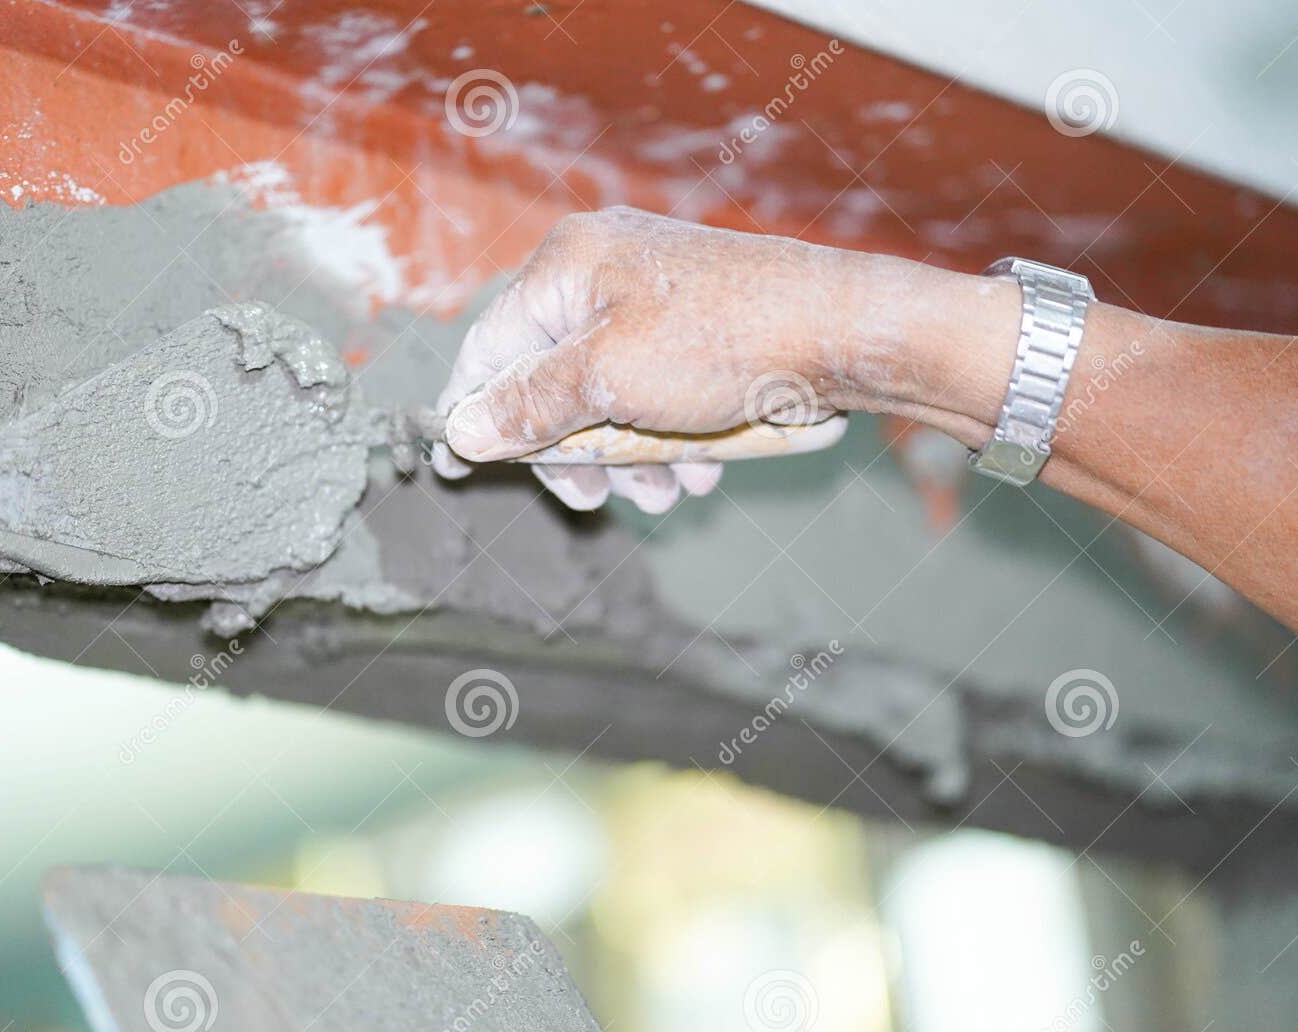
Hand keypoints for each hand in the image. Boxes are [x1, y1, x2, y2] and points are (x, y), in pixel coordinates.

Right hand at [432, 207, 872, 511]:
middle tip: (594, 501)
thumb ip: (531, 406)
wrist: (843, 331)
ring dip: (631, 454)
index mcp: (567, 265)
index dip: (472, 413)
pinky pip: (654, 385)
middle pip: (549, 376)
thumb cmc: (726, 342)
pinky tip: (704, 467)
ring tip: (669, 494)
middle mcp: (602, 269)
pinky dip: (668, 432)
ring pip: (607, 391)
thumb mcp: (611, 381)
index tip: (454, 469)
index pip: (489, 347)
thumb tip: (463, 431)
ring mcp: (651, 294)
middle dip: (575, 449)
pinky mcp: (693, 323)